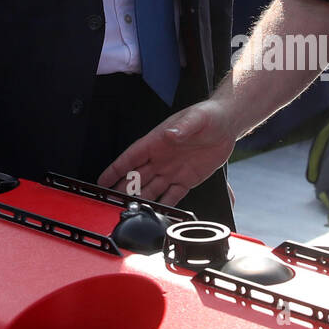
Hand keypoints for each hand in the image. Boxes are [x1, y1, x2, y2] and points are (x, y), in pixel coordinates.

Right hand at [98, 101, 235, 206]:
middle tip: (111, 202)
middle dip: (123, 190)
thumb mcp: (196, 118)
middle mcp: (161, 158)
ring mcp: (172, 170)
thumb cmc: (208, 115)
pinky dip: (165, 204)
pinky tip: (158, 213)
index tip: (102, 180)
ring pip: (151, 189)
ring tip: (131, 211)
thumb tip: (170, 134)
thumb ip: (183, 127)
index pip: (131, 158)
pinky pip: (173, 195)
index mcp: (157, 142)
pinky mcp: (187, 179)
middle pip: (136, 177)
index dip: (115, 170)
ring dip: (141, 200)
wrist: (226, 124)